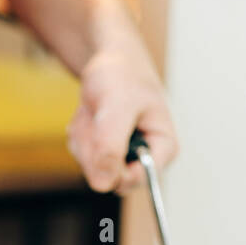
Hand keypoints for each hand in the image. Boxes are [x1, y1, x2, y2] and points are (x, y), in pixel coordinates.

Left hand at [67, 42, 177, 192]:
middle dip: (94, 147)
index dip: (112, 167)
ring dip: (85, 138)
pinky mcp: (108, 154)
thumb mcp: (116, 105)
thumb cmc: (122, 74)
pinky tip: (91, 115)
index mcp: (164, 147)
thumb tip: (103, 184)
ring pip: (93, 168)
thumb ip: (111, 144)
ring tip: (96, 111)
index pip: (138, 181)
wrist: (110, 59)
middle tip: (98, 115)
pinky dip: (81, 134)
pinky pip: (84, 157)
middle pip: (109, 178)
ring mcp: (126, 157)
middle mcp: (147, 157)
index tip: (101, 139)